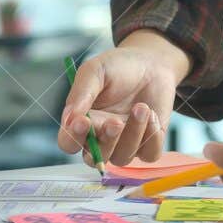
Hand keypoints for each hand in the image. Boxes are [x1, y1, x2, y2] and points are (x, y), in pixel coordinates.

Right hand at [57, 30, 192, 165]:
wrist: (152, 63)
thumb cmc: (119, 67)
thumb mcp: (96, 71)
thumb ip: (81, 93)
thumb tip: (69, 118)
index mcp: (83, 121)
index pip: (69, 142)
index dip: (73, 138)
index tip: (83, 121)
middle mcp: (101, 137)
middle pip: (94, 159)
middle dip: (106, 142)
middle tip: (115, 122)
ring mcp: (125, 143)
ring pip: (122, 157)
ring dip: (133, 133)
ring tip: (141, 107)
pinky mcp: (148, 144)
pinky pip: (149, 155)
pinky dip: (152, 138)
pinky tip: (153, 115)